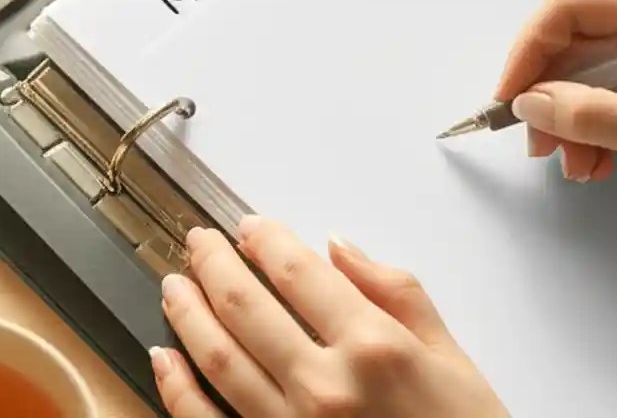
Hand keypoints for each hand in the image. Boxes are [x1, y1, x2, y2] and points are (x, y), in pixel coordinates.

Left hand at [151, 217, 507, 417]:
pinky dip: (176, 388)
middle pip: (246, 305)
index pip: (300, 272)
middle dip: (213, 263)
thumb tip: (342, 248)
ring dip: (187, 313)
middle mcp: (326, 385)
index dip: (265, 240)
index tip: (250, 228)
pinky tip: (164, 358)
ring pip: (218, 357)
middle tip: (199, 243)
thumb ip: (397, 293)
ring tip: (175, 285)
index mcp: (374, 347)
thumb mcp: (452, 358)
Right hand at [495, 0, 616, 200]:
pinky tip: (601, 156)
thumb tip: (529, 105)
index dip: (526, 54)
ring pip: (587, 60)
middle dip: (550, 95)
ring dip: (573, 113)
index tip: (509, 103)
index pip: (567, 7)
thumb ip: (592, 117)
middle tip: (542, 149)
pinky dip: (597, 113)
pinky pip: (611, 73)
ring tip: (579, 166)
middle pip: (572, 36)